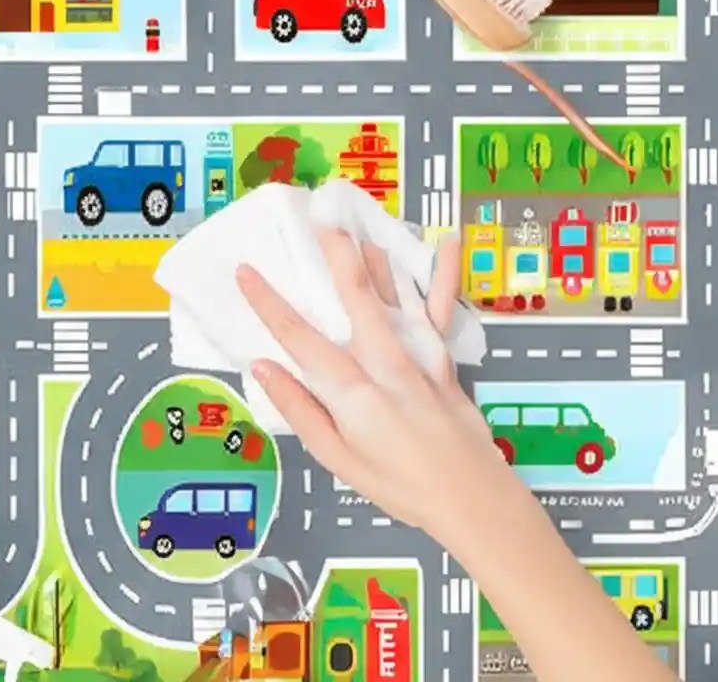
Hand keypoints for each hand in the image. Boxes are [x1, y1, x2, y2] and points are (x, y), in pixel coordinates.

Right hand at [237, 229, 513, 532]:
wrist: (471, 499)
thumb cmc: (401, 486)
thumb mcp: (338, 459)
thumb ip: (300, 410)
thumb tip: (265, 369)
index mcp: (351, 392)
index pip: (298, 337)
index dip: (268, 302)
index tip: (246, 272)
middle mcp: (385, 364)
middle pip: (354, 297)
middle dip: (333, 256)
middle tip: (318, 218)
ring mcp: (418, 358)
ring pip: (393, 295)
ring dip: (374, 255)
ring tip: (359, 221)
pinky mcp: (443, 360)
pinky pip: (441, 309)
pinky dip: (443, 275)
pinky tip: (446, 242)